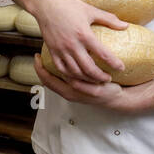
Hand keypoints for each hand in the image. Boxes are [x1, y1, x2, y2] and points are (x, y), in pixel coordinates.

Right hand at [30, 0, 127, 83]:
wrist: (45, 4)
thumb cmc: (68, 5)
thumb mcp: (91, 10)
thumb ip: (109, 19)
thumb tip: (126, 26)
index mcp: (84, 34)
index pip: (102, 53)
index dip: (113, 63)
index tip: (121, 68)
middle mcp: (72, 44)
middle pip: (89, 68)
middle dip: (100, 76)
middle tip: (108, 78)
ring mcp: (61, 49)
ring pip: (75, 72)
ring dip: (87, 79)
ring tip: (95, 80)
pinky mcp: (52, 51)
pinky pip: (61, 69)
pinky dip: (70, 76)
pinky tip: (77, 76)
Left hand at [34, 54, 148, 111]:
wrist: (116, 99)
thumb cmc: (107, 92)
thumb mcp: (96, 91)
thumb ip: (84, 87)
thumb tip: (73, 82)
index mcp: (70, 92)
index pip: (49, 80)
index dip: (40, 69)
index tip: (37, 57)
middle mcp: (67, 93)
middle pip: (47, 80)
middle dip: (40, 68)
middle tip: (37, 54)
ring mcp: (70, 91)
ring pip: (53, 79)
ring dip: (47, 69)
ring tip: (44, 56)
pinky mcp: (75, 88)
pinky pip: (60, 79)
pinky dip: (55, 71)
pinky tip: (57, 61)